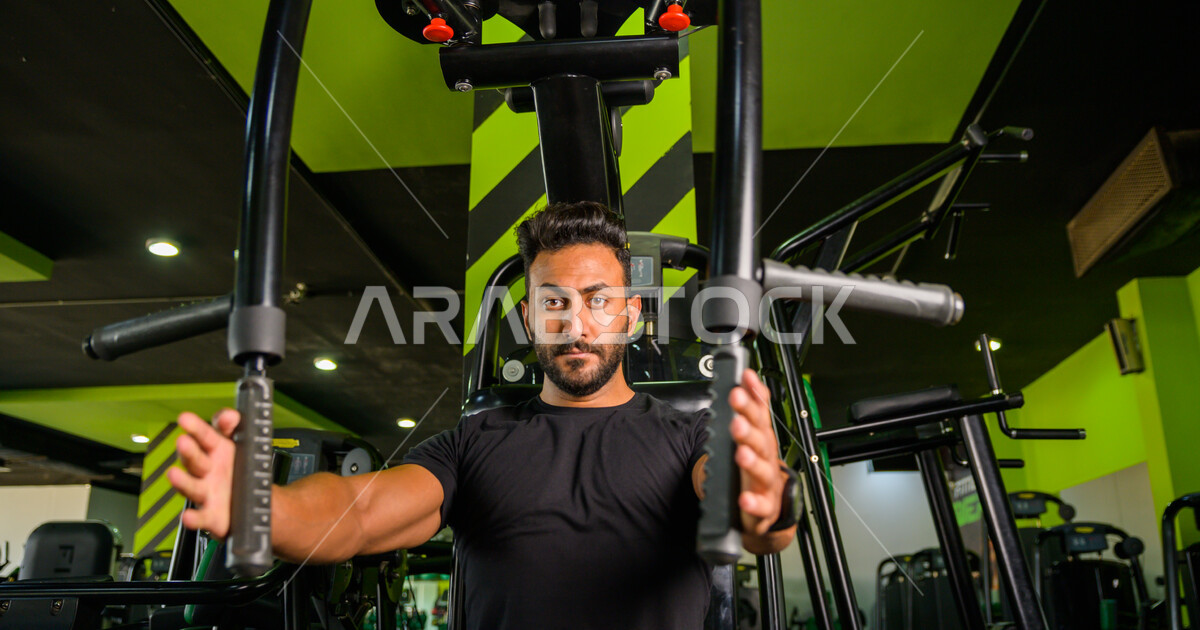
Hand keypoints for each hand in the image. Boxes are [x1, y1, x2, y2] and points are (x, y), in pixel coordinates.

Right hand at [166, 409, 239, 538]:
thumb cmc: (238, 469)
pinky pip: (202, 517)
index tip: (185, 418)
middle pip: (195, 460)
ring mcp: (207, 492)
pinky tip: (188, 516)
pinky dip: (194, 518)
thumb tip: (230, 416)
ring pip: (192, 487)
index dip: (196, 426)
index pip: (204, 436)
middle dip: (189, 451)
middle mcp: (206, 471)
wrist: (251, 502)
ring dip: (182, 481)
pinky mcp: (211, 515)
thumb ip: (232, 427)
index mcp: (214, 450)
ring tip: (173, 474)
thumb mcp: (239, 442)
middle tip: (183, 441)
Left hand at [729, 369, 786, 535]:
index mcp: (763, 436)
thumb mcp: (754, 434)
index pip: (759, 413)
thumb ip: (751, 406)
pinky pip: (760, 506)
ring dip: (751, 461)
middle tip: (737, 421)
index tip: (744, 382)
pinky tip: (745, 499)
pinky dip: (753, 503)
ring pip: (761, 470)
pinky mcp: (765, 506)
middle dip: (749, 429)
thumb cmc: (759, 464)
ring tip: (741, 453)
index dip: (754, 396)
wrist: (771, 504)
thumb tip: (747, 376)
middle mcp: (767, 456)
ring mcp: (767, 481)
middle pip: (760, 440)